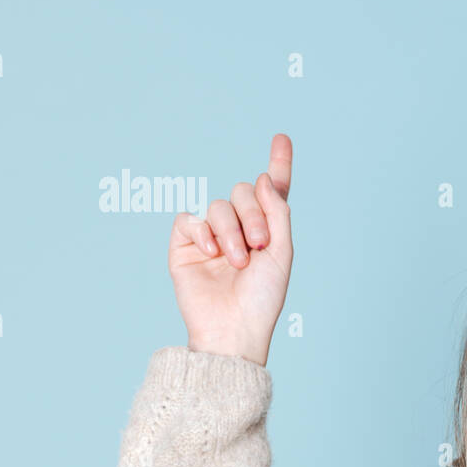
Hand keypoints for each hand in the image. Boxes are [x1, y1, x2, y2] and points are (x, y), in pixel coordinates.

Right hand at [168, 134, 293, 365]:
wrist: (233, 328)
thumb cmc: (262, 298)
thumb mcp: (282, 253)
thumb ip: (277, 212)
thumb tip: (263, 178)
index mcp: (268, 230)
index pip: (272, 192)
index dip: (278, 164)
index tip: (282, 138)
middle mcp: (240, 228)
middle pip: (244, 192)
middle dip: (254, 215)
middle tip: (261, 245)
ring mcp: (211, 236)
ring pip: (218, 205)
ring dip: (232, 231)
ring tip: (238, 261)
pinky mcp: (184, 245)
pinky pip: (190, 219)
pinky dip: (203, 233)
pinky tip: (212, 255)